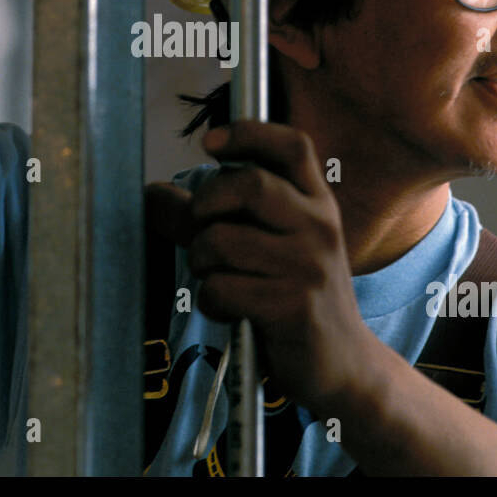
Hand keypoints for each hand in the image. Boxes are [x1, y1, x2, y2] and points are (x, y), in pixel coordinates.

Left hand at [145, 120, 375, 417]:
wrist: (343, 363)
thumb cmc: (294, 296)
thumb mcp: (270, 246)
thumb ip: (216, 216)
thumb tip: (153, 194)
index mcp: (317, 203)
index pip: (292, 147)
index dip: (249, 134)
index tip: (210, 143)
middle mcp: (319, 226)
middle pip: (250, 185)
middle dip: (207, 205)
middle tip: (200, 227)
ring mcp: (308, 266)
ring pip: (222, 241)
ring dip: (202, 263)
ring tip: (218, 278)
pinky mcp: (293, 306)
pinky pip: (222, 288)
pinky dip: (212, 301)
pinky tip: (230, 310)